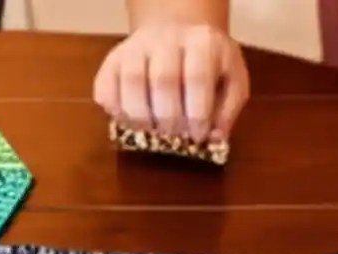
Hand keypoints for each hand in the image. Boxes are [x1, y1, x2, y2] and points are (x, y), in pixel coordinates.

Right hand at [93, 22, 248, 141]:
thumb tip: (214, 136)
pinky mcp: (111, 61)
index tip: (197, 135)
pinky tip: (131, 120)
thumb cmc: (206, 63)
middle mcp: (166, 39)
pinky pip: (105, 89)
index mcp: (202, 42)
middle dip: (168, 117)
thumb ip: (229, 107)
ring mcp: (134, 48)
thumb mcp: (232, 78)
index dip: (197, 113)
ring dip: (140, 117)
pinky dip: (116, 112)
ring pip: (130, 82)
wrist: (174, 32)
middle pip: (162, 79)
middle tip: (173, 134)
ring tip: (152, 129)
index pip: (197, 77)